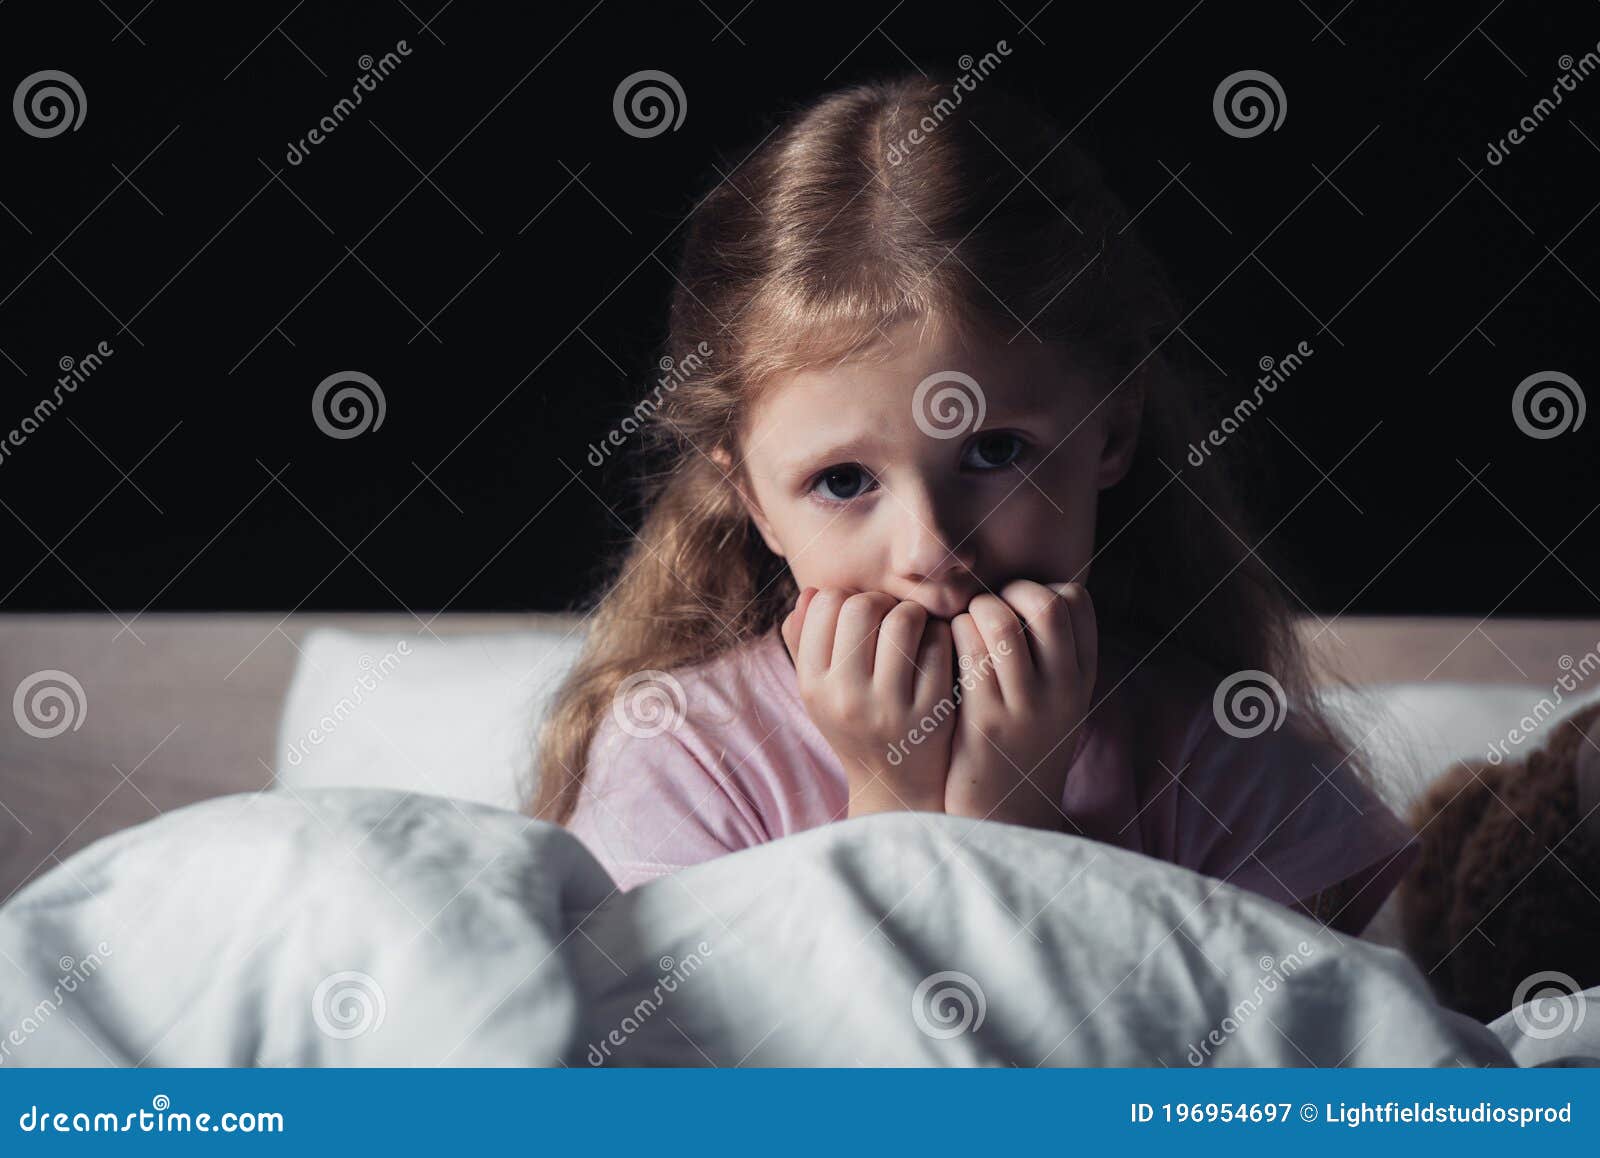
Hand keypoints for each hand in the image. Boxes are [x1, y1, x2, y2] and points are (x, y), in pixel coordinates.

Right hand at [781, 587, 955, 817]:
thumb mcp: (819, 689)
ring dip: (912, 614)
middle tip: (889, 617)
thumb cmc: (854, 722)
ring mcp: (890, 706)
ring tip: (912, 629)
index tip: (859, 615)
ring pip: (904, 620)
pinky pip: (938, 645)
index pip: (826, 603)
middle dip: (881, 600)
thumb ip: (804, 641)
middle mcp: (846, 697)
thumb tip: (812, 593)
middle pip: (862, 606)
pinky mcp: (931, 711)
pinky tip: (934, 647)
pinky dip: (939, 635)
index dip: (847, 596)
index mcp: (813, 685)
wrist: (896, 784)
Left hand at [944, 580, 1096, 829]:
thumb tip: (1021, 591)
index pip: (1076, 601)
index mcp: (1081, 678)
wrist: (1002, 815)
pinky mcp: (986, 721)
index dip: (1040, 589)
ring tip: (962, 627)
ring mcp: (1026, 706)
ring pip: (1000, 623)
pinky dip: (951, 635)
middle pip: (1046, 605)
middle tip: (984, 609)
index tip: (1014, 605)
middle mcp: (1063, 690)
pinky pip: (968, 653)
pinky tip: (944, 648)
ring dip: (973, 612)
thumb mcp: (1051, 699)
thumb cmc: (1015, 743)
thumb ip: (1047, 653)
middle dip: (1008, 593)